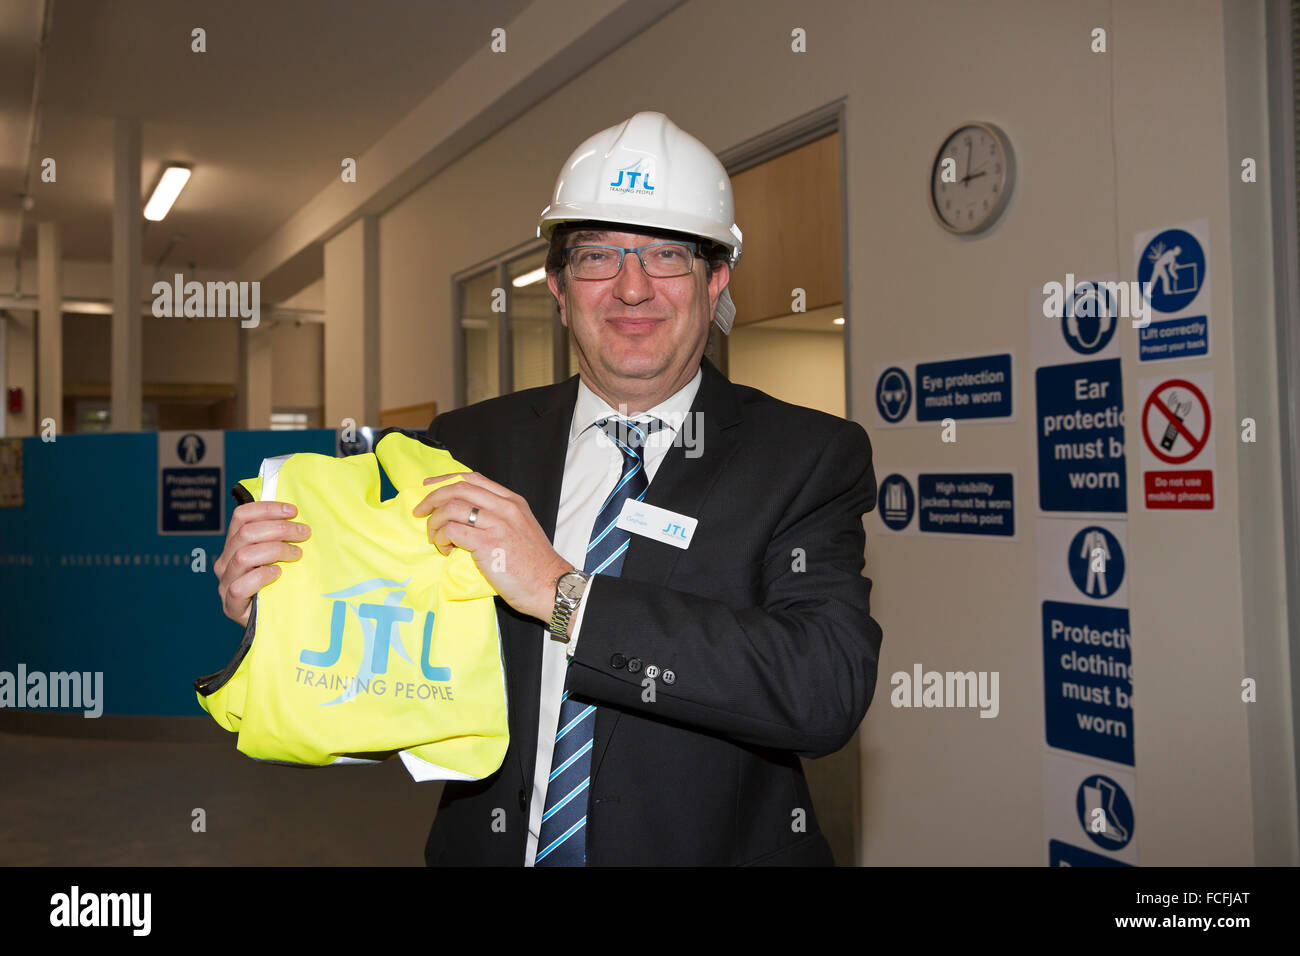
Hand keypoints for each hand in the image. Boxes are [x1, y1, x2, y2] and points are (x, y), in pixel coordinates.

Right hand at [214, 501, 310, 626]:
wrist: (275, 622)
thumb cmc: (280, 584)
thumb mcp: (280, 555)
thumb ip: (280, 537)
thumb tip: (297, 515)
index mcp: (234, 545)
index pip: (241, 517)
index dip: (267, 509)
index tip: (292, 511)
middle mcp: (225, 562)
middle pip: (245, 534)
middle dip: (279, 529)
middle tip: (303, 533)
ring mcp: (225, 584)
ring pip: (243, 556)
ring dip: (275, 550)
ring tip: (296, 554)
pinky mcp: (231, 606)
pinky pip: (240, 587)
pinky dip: (261, 577)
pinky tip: (278, 574)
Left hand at [413, 472, 571, 621]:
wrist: (549, 585)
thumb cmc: (534, 564)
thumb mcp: (521, 528)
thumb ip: (498, 517)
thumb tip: (466, 516)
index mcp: (512, 501)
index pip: (473, 479)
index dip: (446, 479)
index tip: (429, 486)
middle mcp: (505, 507)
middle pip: (459, 488)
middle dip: (432, 497)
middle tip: (421, 512)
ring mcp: (497, 524)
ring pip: (451, 508)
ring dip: (435, 523)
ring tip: (436, 538)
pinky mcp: (488, 543)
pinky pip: (452, 531)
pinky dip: (442, 539)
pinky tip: (446, 550)